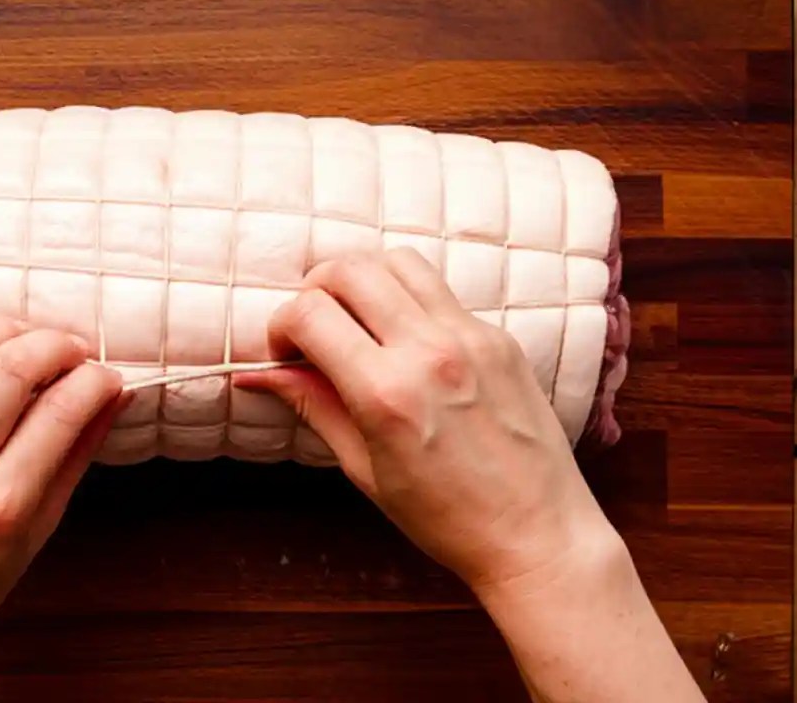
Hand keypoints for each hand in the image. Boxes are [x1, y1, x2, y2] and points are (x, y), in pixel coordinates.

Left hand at [0, 305, 126, 700]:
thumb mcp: (37, 535)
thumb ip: (73, 460)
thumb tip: (111, 398)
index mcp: (2, 504)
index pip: (63, 410)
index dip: (97, 379)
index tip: (107, 376)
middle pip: (13, 369)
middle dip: (58, 344)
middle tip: (74, 348)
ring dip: (2, 327)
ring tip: (25, 334)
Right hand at [234, 247, 616, 592]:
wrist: (538, 535)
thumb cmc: (446, 518)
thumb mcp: (364, 469)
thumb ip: (313, 406)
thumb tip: (257, 375)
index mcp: (387, 393)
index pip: (310, 313)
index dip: (281, 326)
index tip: (285, 354)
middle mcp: (429, 352)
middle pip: (349, 269)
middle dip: (315, 290)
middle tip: (314, 329)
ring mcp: (471, 337)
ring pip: (397, 261)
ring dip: (363, 280)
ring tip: (356, 322)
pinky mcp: (500, 337)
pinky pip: (439, 292)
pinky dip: (407, 300)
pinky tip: (403, 342)